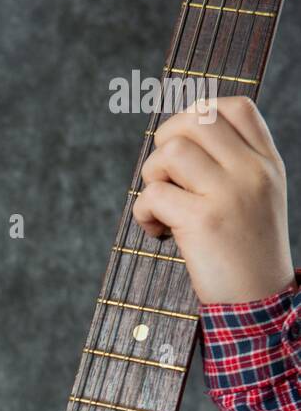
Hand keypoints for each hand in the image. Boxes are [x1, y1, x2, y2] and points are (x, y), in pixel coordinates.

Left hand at [132, 95, 295, 304]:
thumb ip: (234, 166)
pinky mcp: (203, 221)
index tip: (185, 149)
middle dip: (166, 143)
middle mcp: (252, 171)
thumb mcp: (259, 199)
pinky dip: (143, 212)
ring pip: (172, 150)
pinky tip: (158, 231)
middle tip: (165, 177)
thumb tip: (178, 142)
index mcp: (267, 163)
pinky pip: (154, 194)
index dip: (199, 116)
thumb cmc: (248, 256)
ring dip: (152, 176)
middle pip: (197, 119)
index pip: (235, 108)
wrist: (260, 303)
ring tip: (162, 207)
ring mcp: (229, 193)